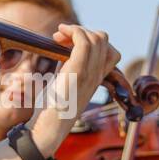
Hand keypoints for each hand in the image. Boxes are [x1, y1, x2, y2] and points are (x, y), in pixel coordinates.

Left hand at [31, 25, 120, 154]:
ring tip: (58, 37)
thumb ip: (68, 67)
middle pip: (104, 40)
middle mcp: (97, 76)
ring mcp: (90, 74)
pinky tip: (58, 36)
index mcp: (95, 80)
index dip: (92, 41)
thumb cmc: (50, 112)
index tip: (68, 44)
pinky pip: (84, 41)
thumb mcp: (63, 85)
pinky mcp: (78, 73)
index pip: (110, 52)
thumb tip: (64, 48)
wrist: (48, 129)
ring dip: (76, 30)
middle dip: (83, 32)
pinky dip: (72, 31)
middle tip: (60, 39)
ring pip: (96, 38)